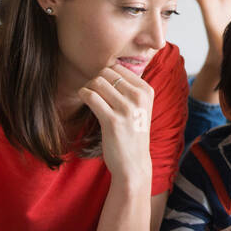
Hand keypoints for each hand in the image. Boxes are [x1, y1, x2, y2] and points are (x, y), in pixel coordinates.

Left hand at [76, 64, 153, 186]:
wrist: (133, 163)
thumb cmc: (132, 133)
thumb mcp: (140, 107)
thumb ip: (129, 88)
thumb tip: (109, 67)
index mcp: (147, 91)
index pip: (119, 68)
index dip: (106, 74)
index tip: (101, 86)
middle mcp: (139, 97)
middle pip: (107, 72)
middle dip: (96, 80)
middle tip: (94, 93)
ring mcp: (126, 109)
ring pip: (98, 82)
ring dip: (89, 87)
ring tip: (89, 98)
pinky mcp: (112, 121)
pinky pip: (91, 96)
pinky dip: (83, 95)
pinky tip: (84, 100)